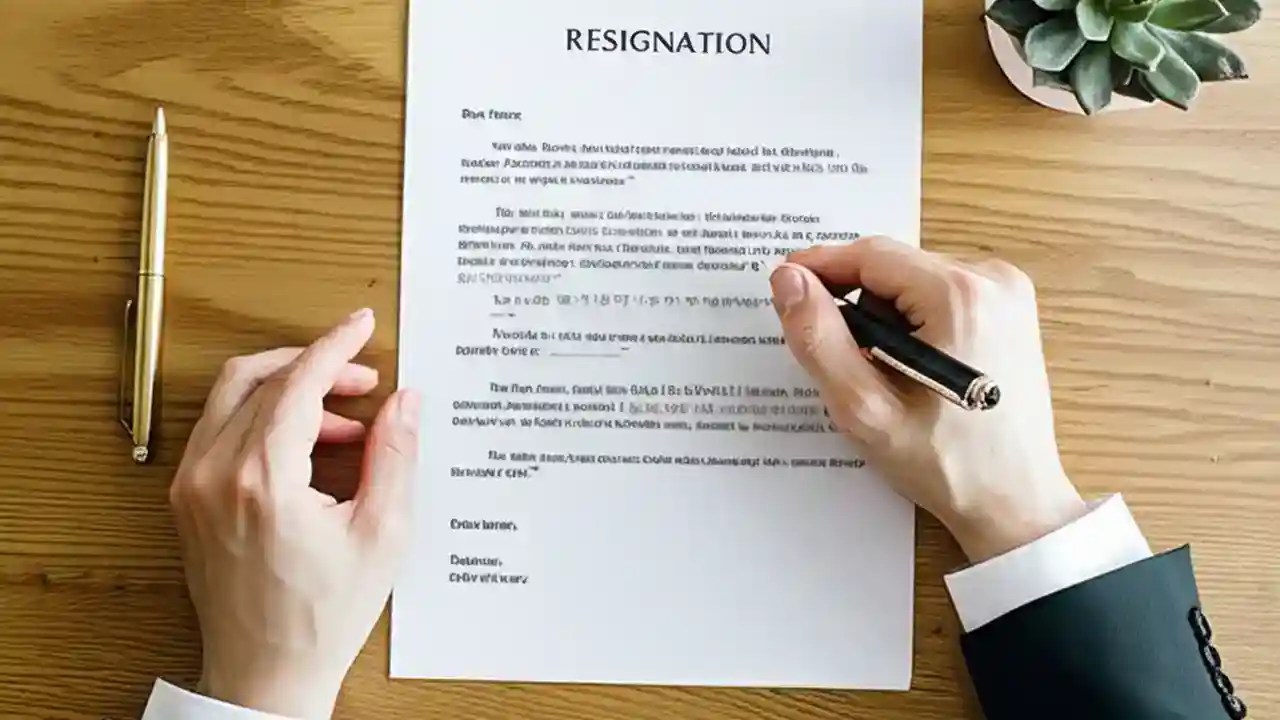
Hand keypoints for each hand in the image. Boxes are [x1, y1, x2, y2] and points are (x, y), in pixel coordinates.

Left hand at [168, 309, 419, 718]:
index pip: (297, 383)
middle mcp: (214, 475)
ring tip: (344, 425)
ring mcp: (191, 486)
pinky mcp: (185, 499)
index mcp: (261, 480)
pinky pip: (220, 431)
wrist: (265, 673)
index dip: (335, 347)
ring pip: (233, 398)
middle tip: (364, 382)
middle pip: (261, 380)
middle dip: (317, 369)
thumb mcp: (381, 534)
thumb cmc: (322, 617)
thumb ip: (395, 456)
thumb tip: (404, 401)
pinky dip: (262, 419)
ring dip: (288, 391)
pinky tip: (306, 445)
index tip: (360, 325)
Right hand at [770, 239, 1085, 562]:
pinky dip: (913, 320)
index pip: (871, 255)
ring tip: (883, 373)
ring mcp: (1008, 294)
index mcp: (961, 297)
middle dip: (856, 302)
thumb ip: (820, 339)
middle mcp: (994, 281)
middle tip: (842, 359)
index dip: (820, 267)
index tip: (783, 286)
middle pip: (894, 266)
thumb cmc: (946, 465)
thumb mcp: (866, 408)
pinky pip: (941, 295)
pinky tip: (911, 367)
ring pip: (914, 279)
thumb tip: (787, 279)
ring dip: (885, 315)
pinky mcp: (1011, 311)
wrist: (1016, 504)